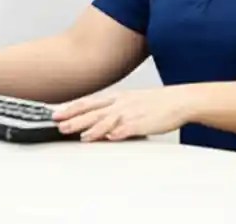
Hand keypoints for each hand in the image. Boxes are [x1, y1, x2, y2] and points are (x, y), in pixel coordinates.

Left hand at [53, 87, 195, 141]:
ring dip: (93, 128)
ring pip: (109, 120)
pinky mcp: (144, 122)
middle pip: (94, 111)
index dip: (71, 108)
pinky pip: (129, 128)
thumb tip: (97, 121)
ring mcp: (132, 112)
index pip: (89, 102)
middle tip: (59, 125)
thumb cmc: (156, 103)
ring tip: (81, 136)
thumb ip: (113, 110)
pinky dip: (119, 132)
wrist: (180, 100)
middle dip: (75, 119)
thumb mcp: (130, 101)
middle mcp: (121, 103)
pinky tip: (111, 138)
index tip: (56, 113)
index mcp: (117, 98)